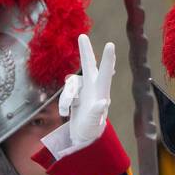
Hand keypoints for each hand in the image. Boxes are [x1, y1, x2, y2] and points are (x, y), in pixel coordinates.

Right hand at [59, 34, 114, 148]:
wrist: (84, 138)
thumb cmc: (92, 131)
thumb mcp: (94, 125)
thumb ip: (97, 113)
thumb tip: (103, 102)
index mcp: (101, 93)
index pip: (104, 73)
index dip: (107, 60)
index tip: (110, 45)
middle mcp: (93, 88)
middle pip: (88, 66)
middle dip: (85, 51)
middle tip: (82, 36)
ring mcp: (83, 91)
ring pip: (70, 84)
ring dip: (65, 99)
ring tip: (65, 113)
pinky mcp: (74, 96)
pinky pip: (65, 93)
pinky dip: (64, 103)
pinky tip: (66, 113)